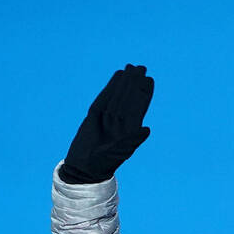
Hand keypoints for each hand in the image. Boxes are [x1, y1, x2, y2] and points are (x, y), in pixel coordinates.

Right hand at [59, 63, 153, 183]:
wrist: (84, 166)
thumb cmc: (104, 162)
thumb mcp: (120, 152)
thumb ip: (132, 140)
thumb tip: (146, 129)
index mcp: (130, 128)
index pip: (139, 107)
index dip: (144, 93)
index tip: (149, 80)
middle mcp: (119, 121)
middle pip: (128, 98)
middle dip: (134, 83)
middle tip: (141, 67)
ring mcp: (106, 116)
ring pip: (117, 95)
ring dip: (124, 82)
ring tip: (130, 68)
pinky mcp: (93, 114)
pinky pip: (104, 97)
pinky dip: (111, 87)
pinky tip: (118, 76)